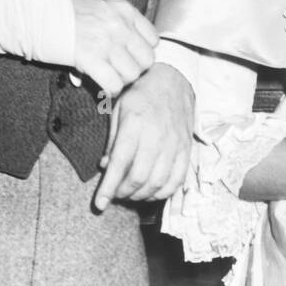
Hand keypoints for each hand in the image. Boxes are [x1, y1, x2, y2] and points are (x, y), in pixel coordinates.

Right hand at [70, 0, 157, 95]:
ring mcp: (106, 42)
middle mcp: (120, 25)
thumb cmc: (65, 7)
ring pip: (132, 74)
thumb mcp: (97, 2)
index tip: (131, 57)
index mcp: (124, 9)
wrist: (37, 8)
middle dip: (135, 69)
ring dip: (122, 81)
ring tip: (110, 79)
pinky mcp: (90, 57)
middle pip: (147, 59)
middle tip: (120, 71)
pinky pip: (113, 84)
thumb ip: (114, 20)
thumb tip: (123, 46)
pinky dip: (110, 90)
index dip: (142, 52)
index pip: (153, 39)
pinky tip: (103, 88)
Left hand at [93, 62, 194, 211]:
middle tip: (115, 194)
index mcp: (135, 123)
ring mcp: (174, 143)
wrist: (172, 80)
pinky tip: (152, 191)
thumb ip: (112, 141)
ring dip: (141, 195)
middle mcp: (156, 135)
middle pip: (139, 177)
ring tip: (131, 193)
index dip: (108, 187)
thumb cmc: (140, 95)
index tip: (99, 204)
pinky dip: (163, 192)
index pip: (120, 162)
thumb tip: (104, 167)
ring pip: (158, 182)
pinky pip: (177, 179)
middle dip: (123, 192)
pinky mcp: (186, 148)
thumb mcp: (118, 110)